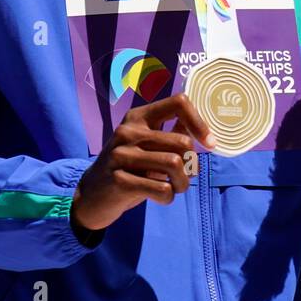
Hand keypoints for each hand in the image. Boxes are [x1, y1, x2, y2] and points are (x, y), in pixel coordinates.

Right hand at [72, 93, 215, 231]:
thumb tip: (201, 129)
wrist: (91, 196)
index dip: (199, 123)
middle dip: (192, 165)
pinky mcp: (119, 180)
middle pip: (182, 142)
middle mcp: (128, 131)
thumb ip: (170, 135)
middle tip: (184, 176)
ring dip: (183, 184)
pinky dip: (169, 197)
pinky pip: (162, 189)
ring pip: (175, 164)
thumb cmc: (128, 169)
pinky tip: (161, 198)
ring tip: (175, 188)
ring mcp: (121, 155)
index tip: (209, 143)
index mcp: (138, 117)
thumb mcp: (146, 146)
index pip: (178, 103)